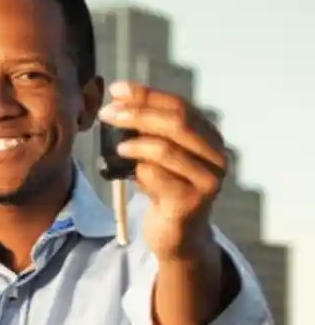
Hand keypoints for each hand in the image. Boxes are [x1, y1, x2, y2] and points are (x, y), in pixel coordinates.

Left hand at [97, 82, 227, 259]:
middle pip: (176, 123)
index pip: (179, 106)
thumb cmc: (163, 189)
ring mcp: (208, 180)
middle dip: (137, 114)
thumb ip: (146, 130)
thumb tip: (118, 100)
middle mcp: (216, 155)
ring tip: (117, 147)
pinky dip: (139, 171)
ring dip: (135, 143)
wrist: (176, 235)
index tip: (116, 89)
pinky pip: (159, 178)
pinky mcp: (192, 203)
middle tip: (108, 114)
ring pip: (167, 150)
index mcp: (209, 137)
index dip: (147, 95)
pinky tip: (130, 174)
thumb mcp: (155, 155)